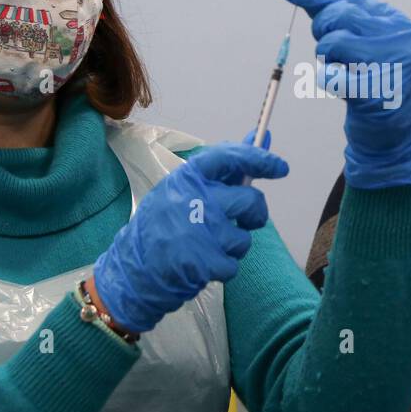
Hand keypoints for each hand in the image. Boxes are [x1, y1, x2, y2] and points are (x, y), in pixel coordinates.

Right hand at [93, 143, 288, 332]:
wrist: (131, 273)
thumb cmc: (159, 229)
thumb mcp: (180, 192)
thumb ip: (221, 171)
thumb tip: (260, 138)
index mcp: (186, 178)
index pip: (231, 157)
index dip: (259, 159)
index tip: (279, 167)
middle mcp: (194, 199)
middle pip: (250, 200)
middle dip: (255, 215)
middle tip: (247, 222)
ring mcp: (201, 231)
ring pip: (244, 238)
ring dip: (233, 247)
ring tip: (206, 248)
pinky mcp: (206, 261)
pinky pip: (234, 264)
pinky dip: (222, 269)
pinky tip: (201, 266)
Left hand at [276, 0, 410, 189]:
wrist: (398, 134)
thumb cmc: (376, 83)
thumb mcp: (365, 44)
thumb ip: (336, 17)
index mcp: (396, 22)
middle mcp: (399, 38)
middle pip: (339, 16)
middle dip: (323, 31)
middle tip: (332, 52)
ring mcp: (390, 64)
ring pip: (334, 42)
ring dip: (326, 58)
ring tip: (343, 70)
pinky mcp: (376, 92)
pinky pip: (331, 75)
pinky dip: (327, 80)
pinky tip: (342, 87)